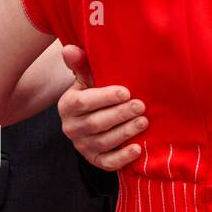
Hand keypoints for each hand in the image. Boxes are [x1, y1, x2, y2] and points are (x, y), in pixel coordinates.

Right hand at [56, 45, 144, 170]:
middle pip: (95, 123)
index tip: (126, 91)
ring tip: (144, 122)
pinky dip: (122, 158)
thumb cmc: (95, 93)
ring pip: (103, 142)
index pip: (83, 103)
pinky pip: (107, 163)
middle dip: (120, 115)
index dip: (105, 97)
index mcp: (67, 105)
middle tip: (141, 106)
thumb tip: (69, 48)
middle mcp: (71, 127)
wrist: (95, 116)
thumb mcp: (88, 78)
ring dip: (125, 133)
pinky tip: (138, 148)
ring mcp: (82, 146)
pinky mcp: (94, 160)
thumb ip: (81, 65)